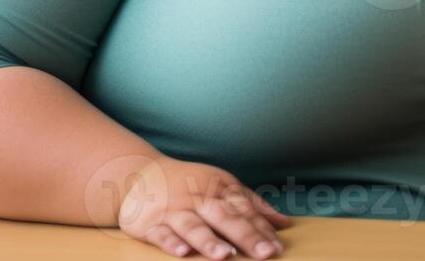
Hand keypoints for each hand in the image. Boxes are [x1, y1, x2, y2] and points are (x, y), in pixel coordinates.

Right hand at [116, 154, 291, 258]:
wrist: (140, 173)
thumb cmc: (190, 184)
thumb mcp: (222, 186)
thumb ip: (252, 204)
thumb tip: (283, 223)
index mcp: (219, 188)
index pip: (244, 210)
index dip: (262, 229)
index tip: (278, 248)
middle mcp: (199, 198)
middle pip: (225, 217)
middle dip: (245, 235)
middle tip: (264, 254)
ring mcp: (175, 210)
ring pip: (193, 226)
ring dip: (209, 241)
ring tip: (225, 255)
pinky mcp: (151, 223)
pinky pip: (162, 234)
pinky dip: (171, 242)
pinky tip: (182, 253)